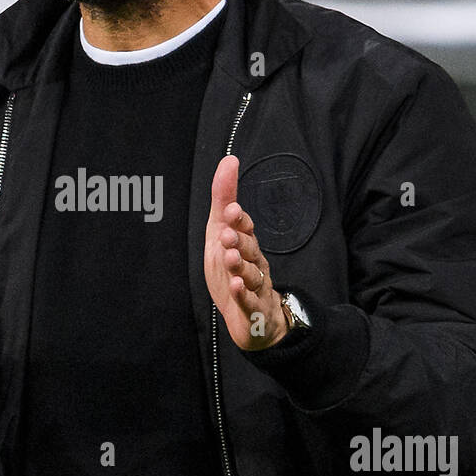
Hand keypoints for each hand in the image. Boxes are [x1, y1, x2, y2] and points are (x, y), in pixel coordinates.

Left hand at [204, 155, 287, 350]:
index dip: (239, 220)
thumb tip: (229, 160)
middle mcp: (254, 263)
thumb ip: (224, 198)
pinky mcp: (251, 309)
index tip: (231, 210)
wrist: (252, 316)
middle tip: (227, 233)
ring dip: (241, 266)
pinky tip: (235, 286)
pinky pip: (248, 301)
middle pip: (250, 250)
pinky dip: (242, 294)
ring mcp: (254, 286)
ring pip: (250, 275)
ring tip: (230, 258)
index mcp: (246, 244)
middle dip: (240, 240)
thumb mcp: (221, 231)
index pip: (245, 229)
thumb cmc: (234, 269)